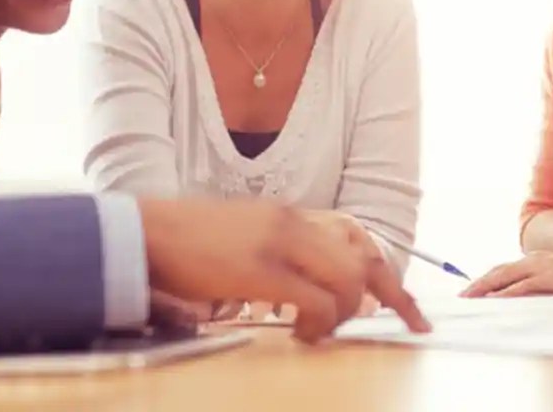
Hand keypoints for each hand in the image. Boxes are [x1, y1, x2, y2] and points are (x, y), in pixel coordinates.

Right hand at [137, 198, 429, 341]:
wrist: (142, 232)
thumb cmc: (187, 245)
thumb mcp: (246, 240)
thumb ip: (283, 257)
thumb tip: (313, 293)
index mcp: (291, 217)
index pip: (359, 243)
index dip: (390, 281)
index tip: (410, 311)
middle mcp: (293, 223)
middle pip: (365, 262)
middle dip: (388, 301)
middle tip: (392, 328)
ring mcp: (279, 243)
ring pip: (346, 282)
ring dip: (342, 316)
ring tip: (317, 332)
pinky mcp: (260, 269)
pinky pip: (314, 301)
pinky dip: (318, 323)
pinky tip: (299, 334)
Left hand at [460, 252, 552, 297]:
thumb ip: (542, 284)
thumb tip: (524, 297)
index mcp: (535, 260)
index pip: (504, 269)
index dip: (486, 279)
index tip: (471, 289)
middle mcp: (534, 260)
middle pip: (498, 271)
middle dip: (478, 284)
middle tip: (462, 296)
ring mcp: (541, 267)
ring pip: (505, 276)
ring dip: (485, 287)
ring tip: (470, 298)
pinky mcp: (550, 277)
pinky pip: (523, 286)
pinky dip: (506, 292)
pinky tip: (496, 299)